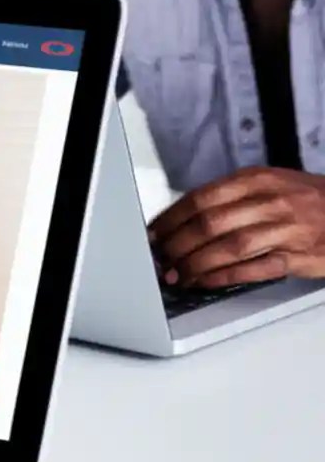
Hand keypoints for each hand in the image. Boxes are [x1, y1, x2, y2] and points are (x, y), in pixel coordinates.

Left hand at [149, 167, 324, 287]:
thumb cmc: (308, 200)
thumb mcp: (271, 184)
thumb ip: (231, 198)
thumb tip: (182, 219)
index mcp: (257, 180)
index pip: (200, 198)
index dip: (170, 219)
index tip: (152, 234)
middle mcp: (271, 201)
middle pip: (209, 224)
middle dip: (176, 245)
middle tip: (160, 260)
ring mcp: (287, 229)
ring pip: (229, 247)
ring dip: (195, 264)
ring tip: (177, 275)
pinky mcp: (300, 256)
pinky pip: (255, 268)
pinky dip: (225, 276)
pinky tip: (206, 282)